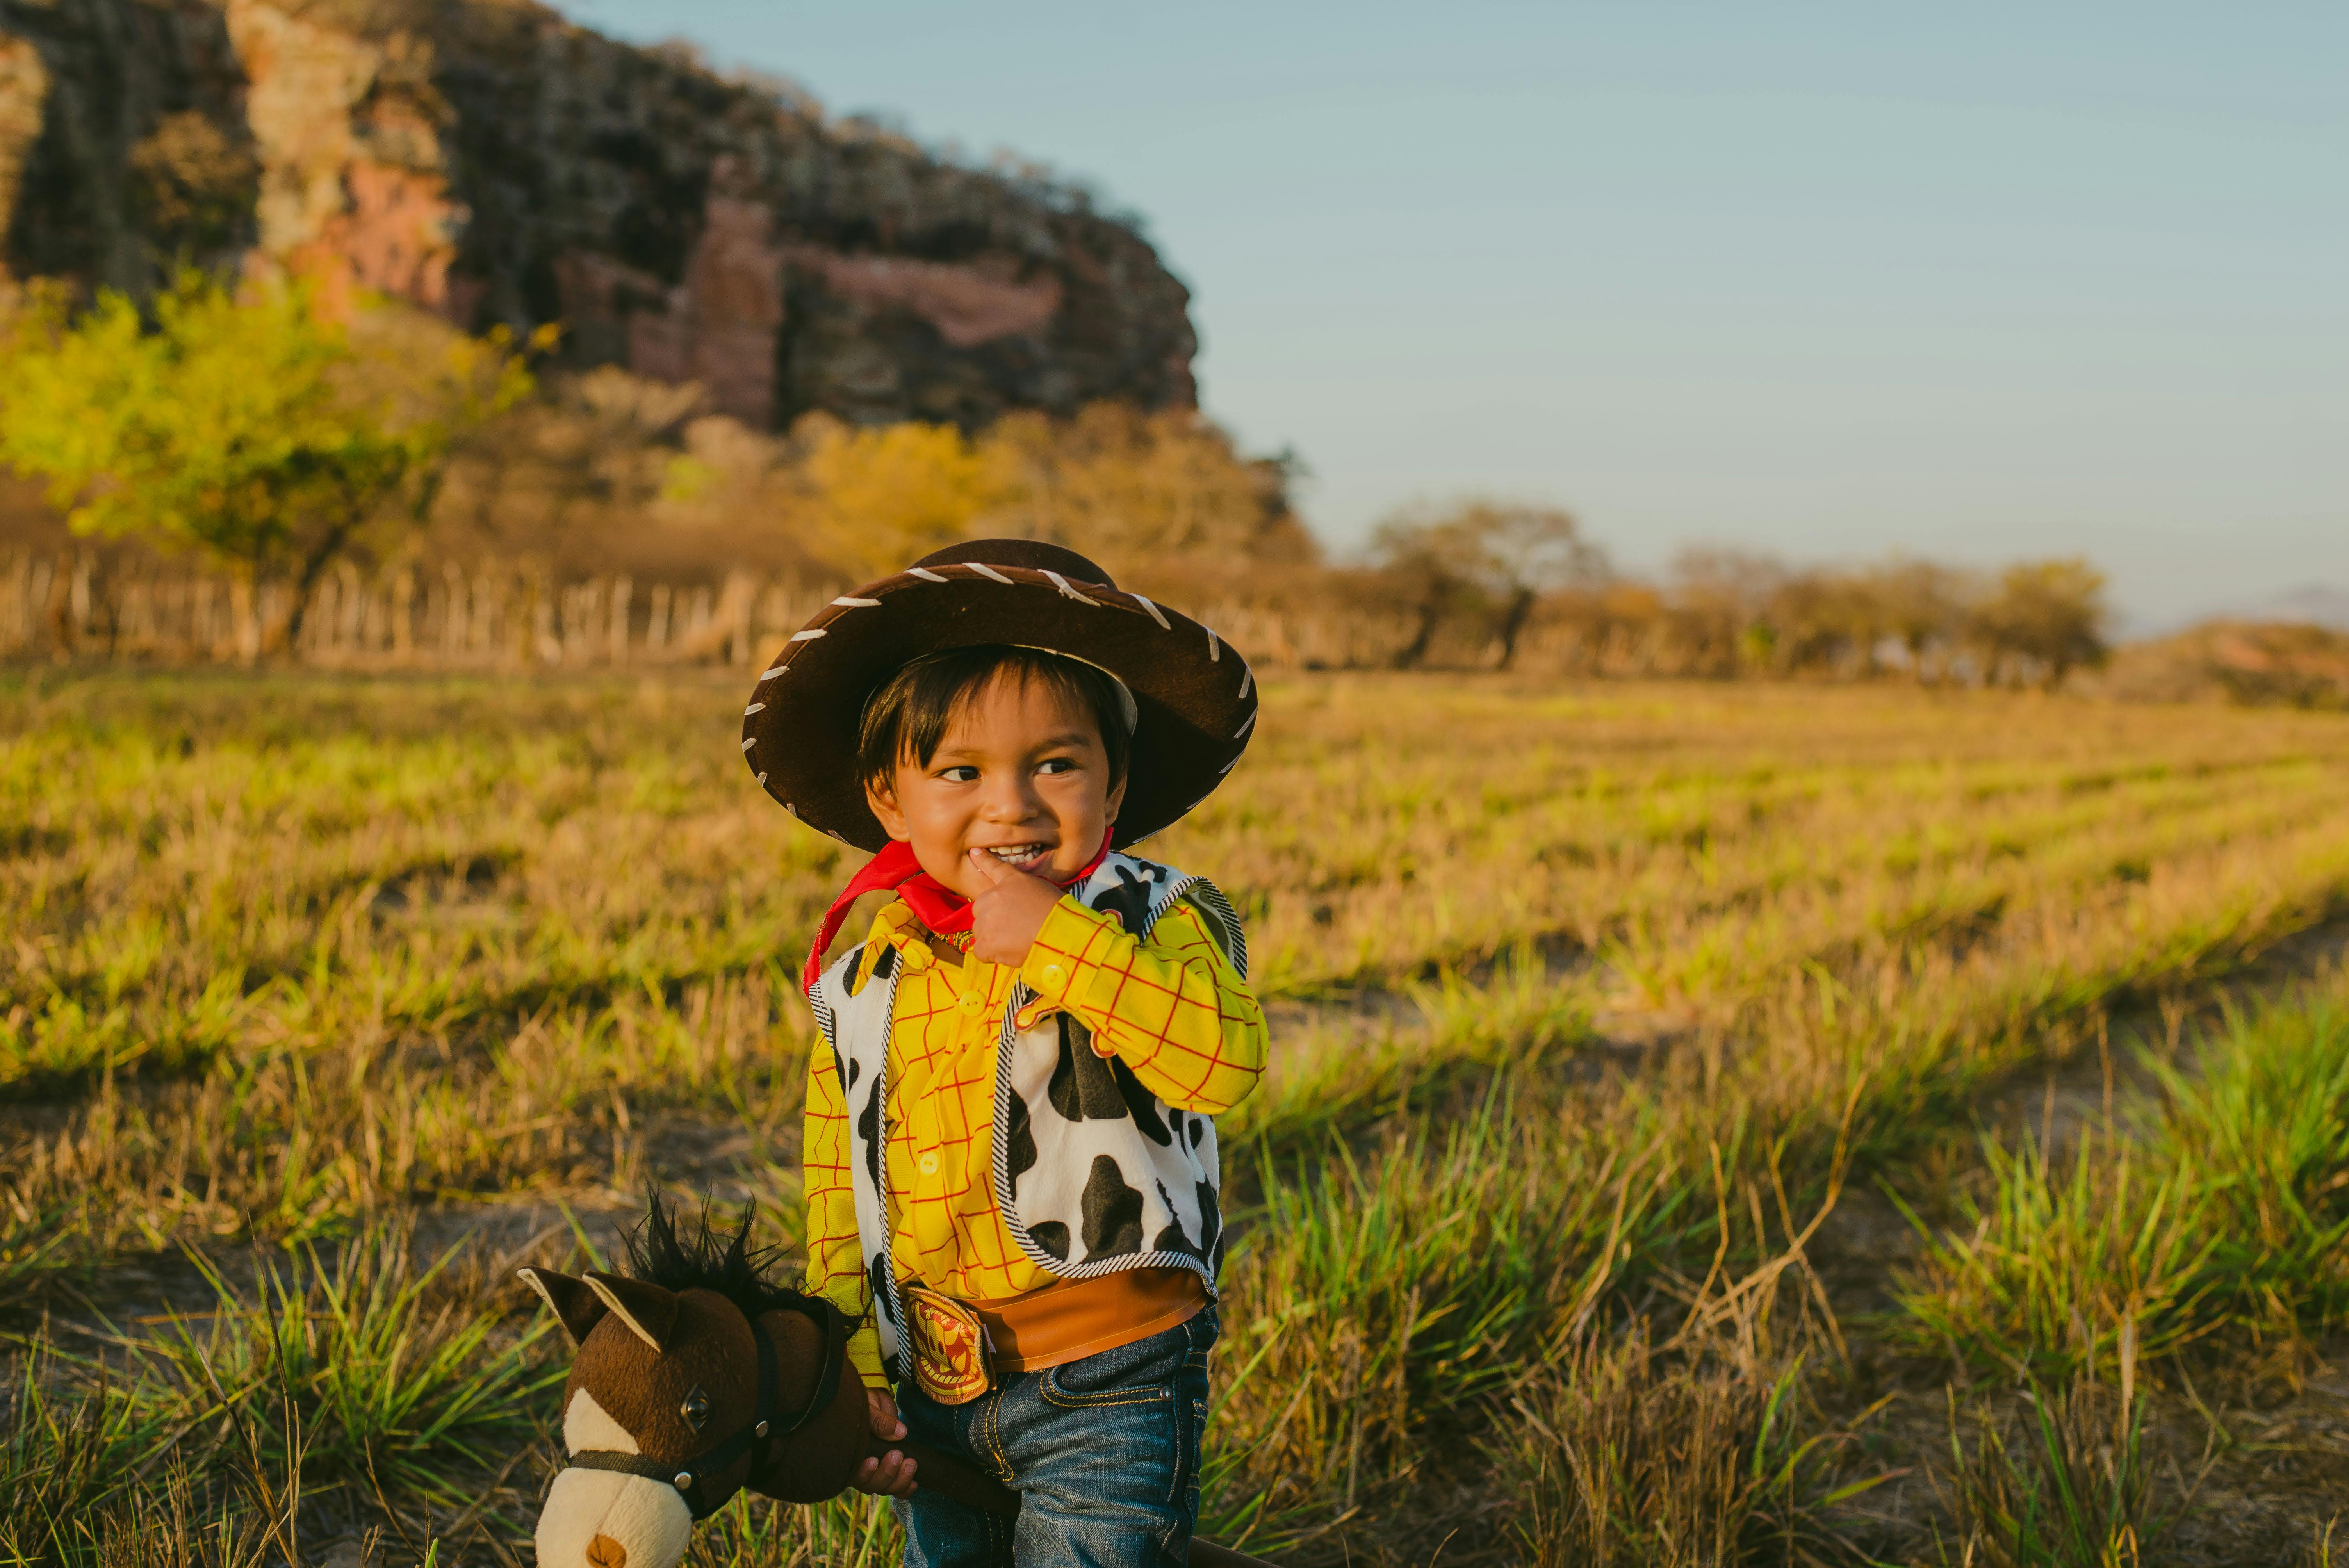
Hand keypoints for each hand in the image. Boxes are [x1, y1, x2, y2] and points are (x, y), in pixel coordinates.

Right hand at [852, 1388, 917, 1497]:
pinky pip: (897, 1488)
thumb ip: (879, 1421)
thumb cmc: (866, 1405)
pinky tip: (914, 1483)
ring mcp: (876, 1471)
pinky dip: (905, 1488)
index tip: (874, 1460)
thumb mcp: (870, 1409)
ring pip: (885, 1488)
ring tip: (911, 1463)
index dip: (864, 1473)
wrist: (876, 1403)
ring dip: (899, 1480)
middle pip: (871, 1485)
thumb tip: (900, 1433)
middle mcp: (860, 1468)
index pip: (853, 1475)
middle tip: (898, 1455)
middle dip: (886, 1473)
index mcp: (849, 1455)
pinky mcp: (891, 1471)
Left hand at [965, 847, 1064, 965]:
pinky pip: (980, 951)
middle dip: (991, 918)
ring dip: (992, 937)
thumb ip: (1024, 888)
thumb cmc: (1058, 912)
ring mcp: (987, 920)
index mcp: (1010, 881)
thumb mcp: (1044, 888)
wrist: (1059, 933)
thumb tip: (1015, 895)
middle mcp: (993, 897)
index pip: (993, 868)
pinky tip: (1007, 953)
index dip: (982, 860)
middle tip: (1013, 927)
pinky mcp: (986, 942)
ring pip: (980, 930)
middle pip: (980, 909)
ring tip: (1015, 941)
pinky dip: (991, 954)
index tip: (974, 854)